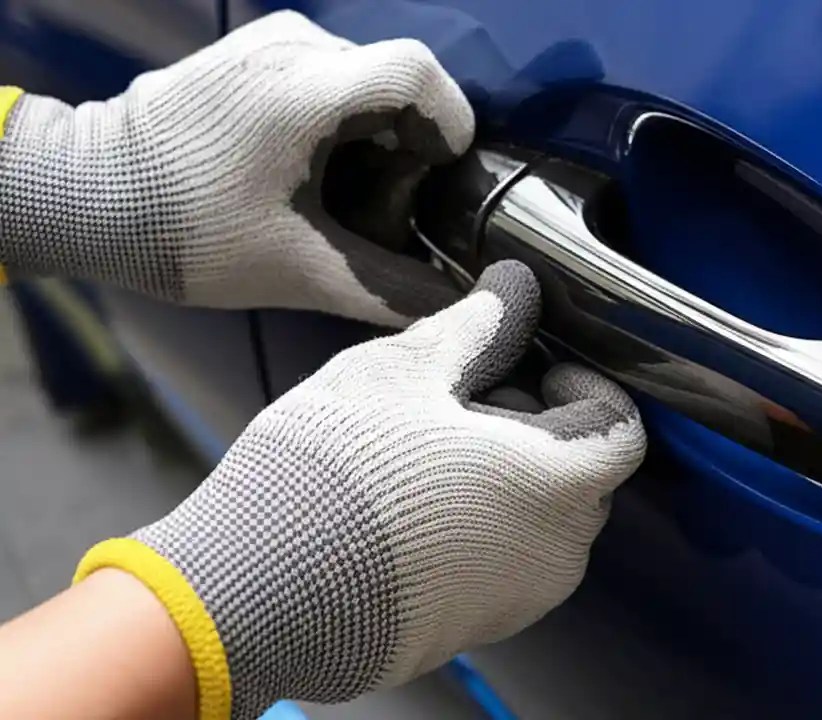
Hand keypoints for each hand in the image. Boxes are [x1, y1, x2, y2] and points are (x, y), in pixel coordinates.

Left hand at [0, 10, 473, 325]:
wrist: (91, 196)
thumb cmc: (185, 233)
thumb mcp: (300, 272)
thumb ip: (389, 291)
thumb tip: (455, 305)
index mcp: (308, 94)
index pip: (420, 74)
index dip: (449, 123)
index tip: (439, 172)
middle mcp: (293, 50)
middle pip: (396, 79)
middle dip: (407, 141)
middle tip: (385, 200)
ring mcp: (268, 43)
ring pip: (362, 75)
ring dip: (371, 130)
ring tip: (339, 189)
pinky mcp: (250, 50)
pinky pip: (325, 71)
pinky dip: (336, 115)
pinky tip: (306, 167)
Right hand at [75, 261, 646, 718]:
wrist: (255, 589)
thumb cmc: (331, 476)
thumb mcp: (404, 371)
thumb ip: (478, 326)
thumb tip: (515, 289)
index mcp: (555, 483)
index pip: (620, 427)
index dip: (585, 386)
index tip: (537, 367)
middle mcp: (554, 553)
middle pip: (584, 474)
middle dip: (543, 428)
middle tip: (470, 400)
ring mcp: (516, 599)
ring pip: (543, 520)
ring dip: (510, 477)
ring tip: (430, 450)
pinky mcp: (474, 626)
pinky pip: (506, 562)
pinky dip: (482, 524)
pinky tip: (412, 500)